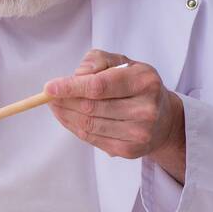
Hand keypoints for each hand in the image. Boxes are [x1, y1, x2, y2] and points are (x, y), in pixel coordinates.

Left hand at [43, 50, 185, 170]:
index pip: (100, 86)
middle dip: (64, 102)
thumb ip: (97, 61)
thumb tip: (75, 76)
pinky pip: (92, 139)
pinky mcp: (130, 150)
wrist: (163, 118)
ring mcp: (139, 132)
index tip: (49, 88)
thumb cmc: (135, 84)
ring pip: (89, 125)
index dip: (71, 87)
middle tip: (49, 97)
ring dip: (66, 116)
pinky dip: (75, 128)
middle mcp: (145, 109)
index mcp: (144, 81)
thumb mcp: (121, 62)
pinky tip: (69, 118)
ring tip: (56, 106)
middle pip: (91, 107)